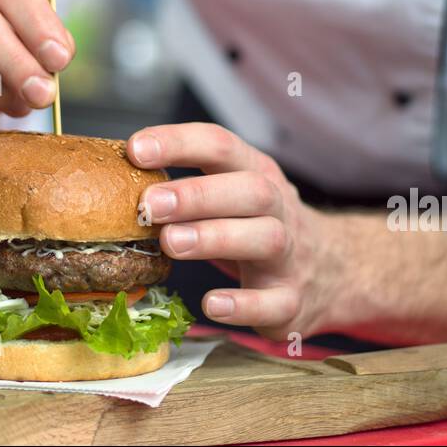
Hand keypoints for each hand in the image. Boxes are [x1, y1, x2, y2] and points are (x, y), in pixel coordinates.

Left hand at [129, 122, 338, 343]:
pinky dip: (242, 304)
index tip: (134, 149)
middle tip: (149, 204)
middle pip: (250, 190)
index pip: (221, 145)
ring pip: (265, 239)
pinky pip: (273, 302)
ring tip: (171, 243)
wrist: (335, 271)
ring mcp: (290, 256)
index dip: (178, 143)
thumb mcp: (231, 194)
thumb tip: (111, 183)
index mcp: (256, 173)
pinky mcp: (292, 301)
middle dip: (198, 194)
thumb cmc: (256, 225)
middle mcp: (279, 208)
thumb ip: (185, 186)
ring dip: (215, 238)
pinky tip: (210, 303)